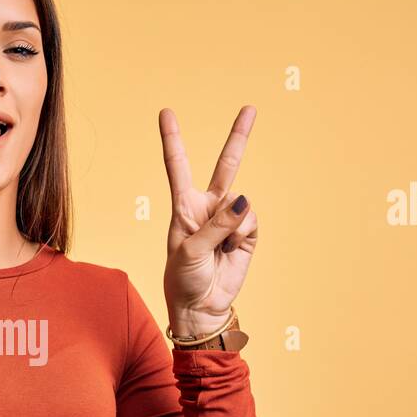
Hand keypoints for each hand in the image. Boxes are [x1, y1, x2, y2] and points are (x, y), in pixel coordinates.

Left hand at [159, 105, 259, 335]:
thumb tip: (243, 198)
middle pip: (225, 165)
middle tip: (250, 108)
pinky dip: (243, 233)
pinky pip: (251, 220)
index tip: (166, 112)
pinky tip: (233, 249)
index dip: (173, 139)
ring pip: (241, 203)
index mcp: (183, 207)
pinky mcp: (247, 234)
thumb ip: (216, 224)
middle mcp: (208, 208)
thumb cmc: (183, 280)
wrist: (201, 308)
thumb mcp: (190, 251)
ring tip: (220, 248)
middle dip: (239, 137)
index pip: (177, 167)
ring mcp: (229, 219)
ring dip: (232, 224)